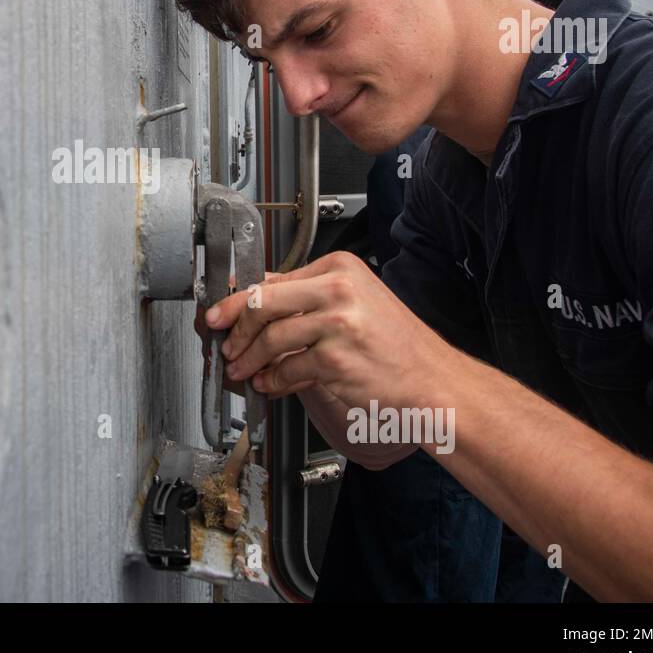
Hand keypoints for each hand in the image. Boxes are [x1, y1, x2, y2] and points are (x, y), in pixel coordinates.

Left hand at [204, 251, 455, 410]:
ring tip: (242, 371)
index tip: (218, 314)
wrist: (434, 380)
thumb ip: (306, 297)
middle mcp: (338, 288)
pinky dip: (273, 380)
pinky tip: (270, 384)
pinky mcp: (335, 357)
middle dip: (234, 329)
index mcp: (340, 267)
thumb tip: (254, 295)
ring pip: (271, 338)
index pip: (272, 279)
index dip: (237, 301)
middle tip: (224, 346)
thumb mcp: (354, 303)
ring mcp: (338, 322)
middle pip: (263, 303)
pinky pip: (288, 368)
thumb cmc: (396, 345)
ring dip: (249, 360)